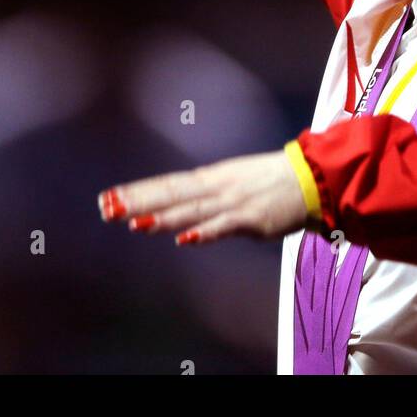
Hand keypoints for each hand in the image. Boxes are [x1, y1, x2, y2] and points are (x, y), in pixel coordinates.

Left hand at [98, 150, 310, 245]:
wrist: (310, 179)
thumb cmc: (271, 182)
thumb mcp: (233, 182)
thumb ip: (205, 194)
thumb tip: (177, 206)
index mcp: (211, 178)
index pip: (167, 184)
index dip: (138, 191)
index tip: (108, 197)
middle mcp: (216, 187)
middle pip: (171, 195)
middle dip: (139, 202)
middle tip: (106, 208)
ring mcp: (233, 201)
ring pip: (192, 211)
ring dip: (163, 218)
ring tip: (135, 224)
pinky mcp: (252, 218)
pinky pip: (224, 226)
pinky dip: (205, 232)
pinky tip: (186, 239)